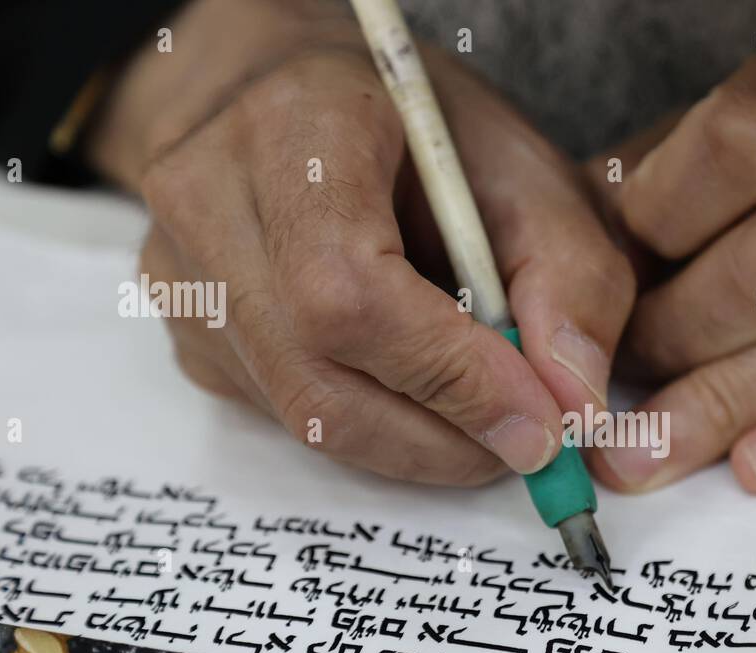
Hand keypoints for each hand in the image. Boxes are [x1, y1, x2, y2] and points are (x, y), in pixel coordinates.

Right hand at [88, 0, 632, 484]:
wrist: (302, 104)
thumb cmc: (419, 134)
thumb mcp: (528, 171)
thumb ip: (572, 280)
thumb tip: (573, 409)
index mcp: (293, 130)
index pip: (348, 290)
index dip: (449, 375)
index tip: (539, 423)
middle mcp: (208, 204)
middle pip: (316, 377)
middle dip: (443, 436)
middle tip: (526, 442)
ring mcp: (183, 279)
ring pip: (304, 416)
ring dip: (417, 444)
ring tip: (484, 413)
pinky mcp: (191, 340)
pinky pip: (290, 420)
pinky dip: (377, 428)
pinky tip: (417, 388)